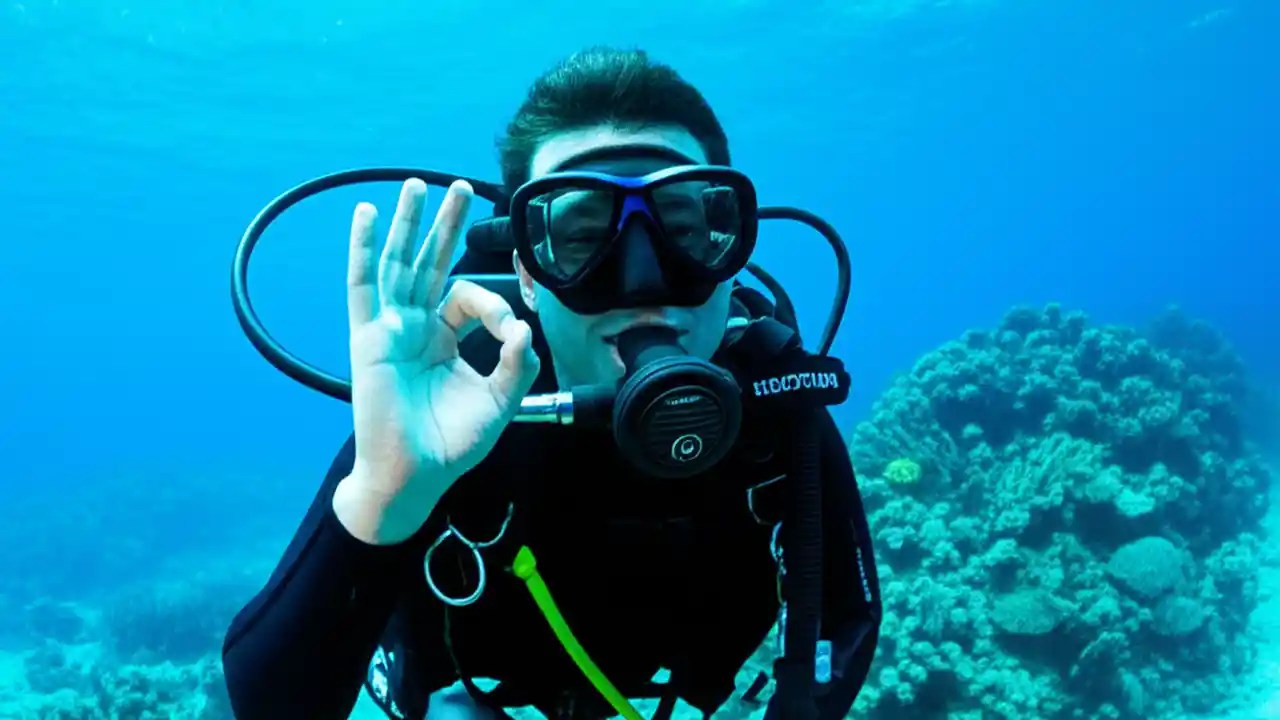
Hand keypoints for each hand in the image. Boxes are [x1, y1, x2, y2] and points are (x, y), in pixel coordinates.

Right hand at [334, 178, 539, 543]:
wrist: (415, 476)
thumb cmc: (450, 444)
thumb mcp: (499, 402)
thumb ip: (516, 366)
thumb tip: (524, 329)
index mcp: (444, 340)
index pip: (468, 298)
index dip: (494, 305)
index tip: (511, 333)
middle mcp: (416, 328)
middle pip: (430, 263)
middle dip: (446, 224)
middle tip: (459, 185)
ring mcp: (390, 329)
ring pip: (400, 265)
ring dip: (409, 223)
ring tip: (416, 184)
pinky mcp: (369, 338)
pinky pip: (363, 286)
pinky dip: (364, 249)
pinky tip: (368, 215)